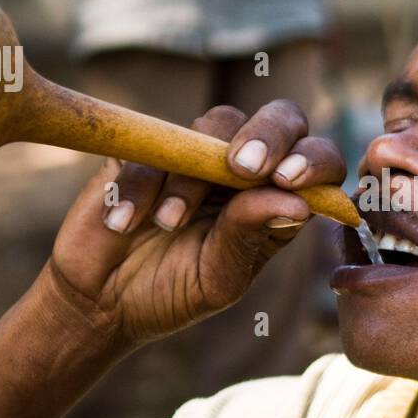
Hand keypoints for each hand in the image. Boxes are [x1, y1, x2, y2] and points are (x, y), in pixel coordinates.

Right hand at [43, 100, 343, 348]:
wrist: (99, 300)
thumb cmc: (171, 292)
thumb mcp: (217, 278)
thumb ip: (249, 235)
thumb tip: (296, 203)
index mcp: (278, 200)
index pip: (318, 161)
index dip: (314, 159)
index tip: (288, 178)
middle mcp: (247, 169)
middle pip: (280, 117)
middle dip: (268, 134)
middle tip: (243, 167)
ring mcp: (198, 152)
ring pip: (214, 126)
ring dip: (192, 178)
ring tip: (166, 224)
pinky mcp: (148, 145)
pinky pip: (153, 142)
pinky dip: (140, 184)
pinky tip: (124, 224)